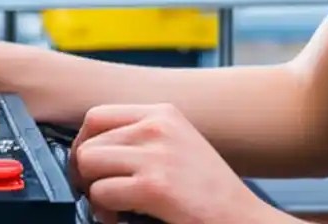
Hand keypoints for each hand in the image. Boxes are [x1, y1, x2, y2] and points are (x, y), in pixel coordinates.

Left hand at [71, 104, 283, 223]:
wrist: (243, 220)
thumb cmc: (211, 192)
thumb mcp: (178, 145)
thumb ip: (141, 138)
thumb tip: (91, 148)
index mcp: (163, 113)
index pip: (97, 116)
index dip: (85, 144)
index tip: (91, 166)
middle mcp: (158, 127)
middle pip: (88, 142)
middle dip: (87, 174)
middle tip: (102, 194)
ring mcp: (156, 155)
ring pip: (88, 165)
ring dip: (94, 192)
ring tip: (114, 207)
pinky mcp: (154, 186)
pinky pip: (101, 193)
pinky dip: (105, 212)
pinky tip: (122, 218)